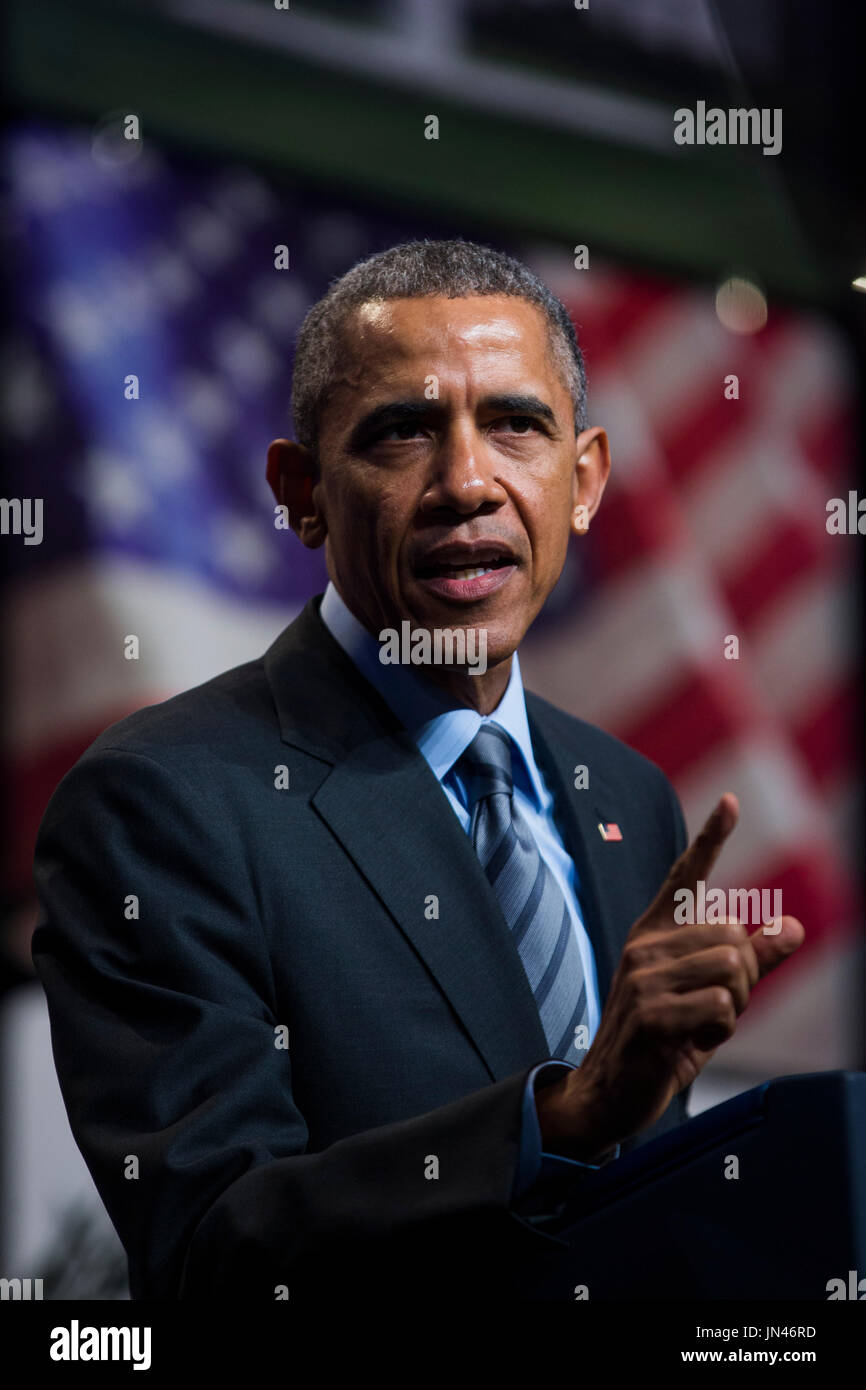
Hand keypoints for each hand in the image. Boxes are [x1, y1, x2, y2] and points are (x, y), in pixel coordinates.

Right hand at [538, 794, 804, 1159]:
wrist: (609, 1093)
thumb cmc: (662, 1041)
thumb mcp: (710, 997)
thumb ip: (749, 962)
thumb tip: (791, 928)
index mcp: (654, 934)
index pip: (687, 877)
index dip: (711, 837)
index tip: (729, 802)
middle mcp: (645, 946)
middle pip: (734, 935)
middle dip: (744, 980)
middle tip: (716, 1010)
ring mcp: (643, 977)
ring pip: (733, 968)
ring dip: (734, 1006)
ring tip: (701, 1027)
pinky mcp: (650, 1012)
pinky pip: (719, 1005)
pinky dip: (721, 1030)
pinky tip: (691, 1043)